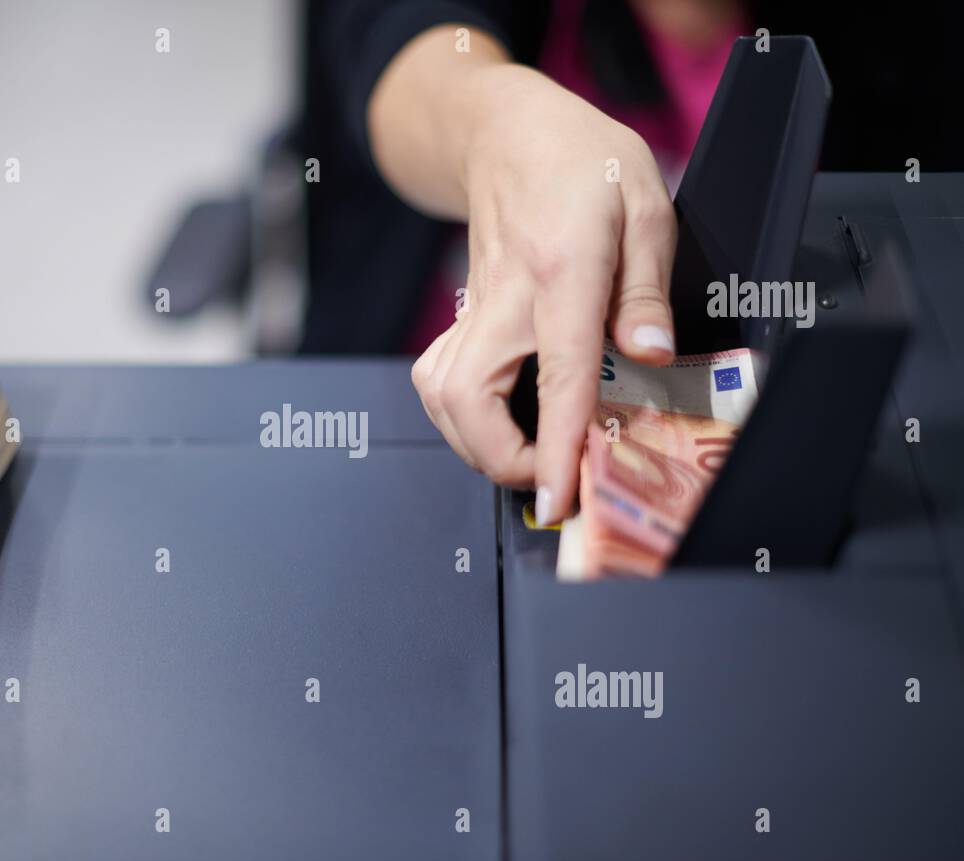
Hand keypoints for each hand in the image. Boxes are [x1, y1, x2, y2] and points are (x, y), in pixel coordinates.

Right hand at [410, 65, 677, 525]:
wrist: (507, 133)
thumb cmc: (582, 162)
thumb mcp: (645, 207)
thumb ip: (647, 291)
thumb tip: (652, 357)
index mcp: (561, 273)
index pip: (559, 373)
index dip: (558, 444)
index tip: (558, 496)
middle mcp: (504, 300)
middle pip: (468, 401)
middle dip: (503, 458)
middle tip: (553, 474)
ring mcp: (473, 312)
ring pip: (443, 400)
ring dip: (479, 444)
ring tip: (532, 455)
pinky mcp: (459, 320)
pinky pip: (440, 385)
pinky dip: (462, 419)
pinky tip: (500, 420)